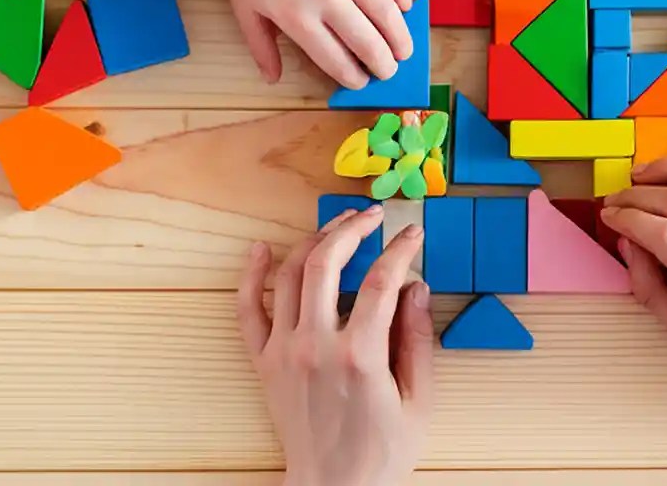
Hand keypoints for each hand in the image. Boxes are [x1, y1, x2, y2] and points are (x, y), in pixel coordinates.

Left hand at [209, 0, 413, 89]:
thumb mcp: (246, 11)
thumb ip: (262, 48)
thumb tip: (273, 78)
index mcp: (297, 17)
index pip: (337, 59)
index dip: (354, 77)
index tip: (362, 81)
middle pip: (368, 40)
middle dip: (384, 64)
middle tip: (390, 70)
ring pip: (385, 9)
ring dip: (400, 35)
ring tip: (404, 48)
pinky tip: (405, 5)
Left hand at [237, 205, 433, 485]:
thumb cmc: (380, 451)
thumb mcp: (419, 400)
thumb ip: (418, 340)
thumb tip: (416, 288)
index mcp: (359, 356)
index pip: (382, 281)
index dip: (400, 249)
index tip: (412, 233)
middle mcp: (315, 346)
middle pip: (328, 262)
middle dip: (353, 228)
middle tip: (374, 215)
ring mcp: (284, 351)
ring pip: (292, 274)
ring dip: (316, 239)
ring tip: (338, 224)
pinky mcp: (264, 362)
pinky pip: (248, 309)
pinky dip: (252, 274)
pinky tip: (262, 249)